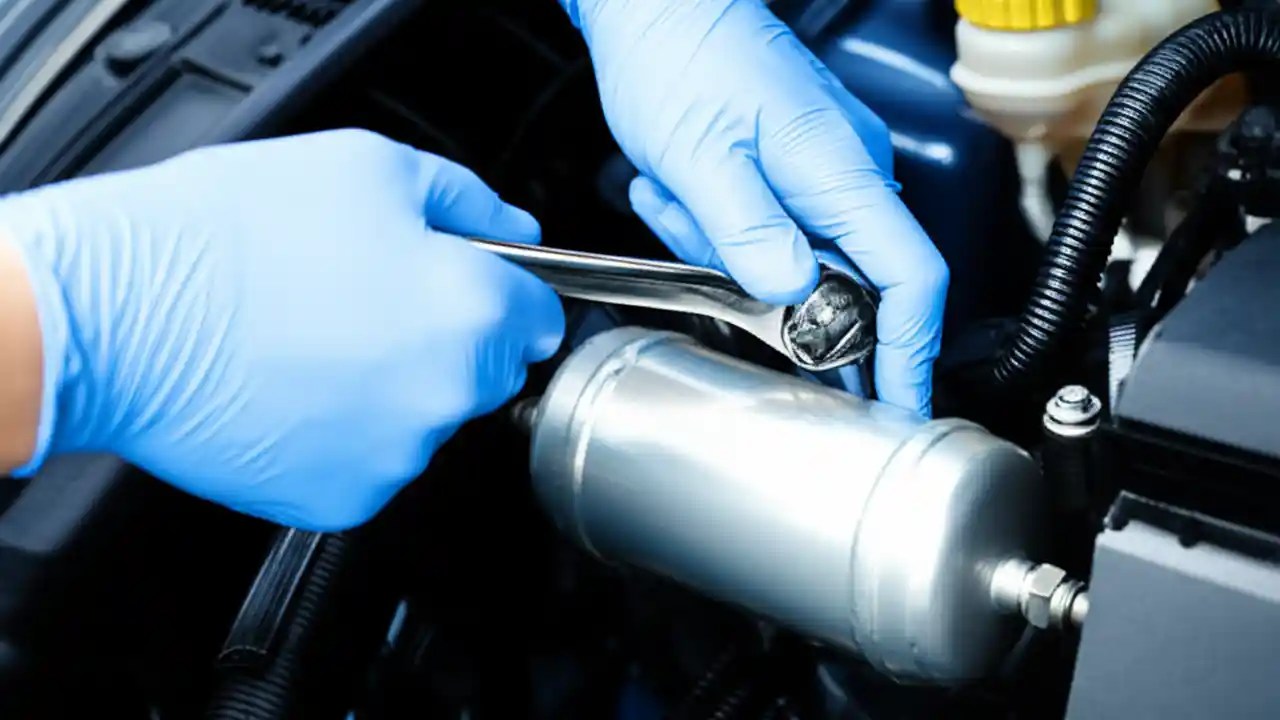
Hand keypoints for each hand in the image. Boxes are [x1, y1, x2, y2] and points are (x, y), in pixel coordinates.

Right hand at [0, 129, 563, 529]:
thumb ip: (467, 199)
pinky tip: (294, 385)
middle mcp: (447, 394)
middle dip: (448, 338)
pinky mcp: (344, 499)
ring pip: (424, 417)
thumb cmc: (230, 234)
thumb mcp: (369, 165)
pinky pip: (372, 461)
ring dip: (392, 386)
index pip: (538, 317)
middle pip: (485, 371)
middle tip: (369, 298)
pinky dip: (346, 432)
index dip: (511, 295)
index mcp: (471, 310)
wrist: (116, 314)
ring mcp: (396, 455)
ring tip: (316, 337)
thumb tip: (514, 227)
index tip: (484, 291)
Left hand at [562, 0, 946, 415]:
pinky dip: (721, 227)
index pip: (911, 278)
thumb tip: (792, 293)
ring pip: (794, 262)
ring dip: (725, 249)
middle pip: (844, 282)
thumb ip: (748, 233)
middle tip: (699, 238)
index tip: (897, 404)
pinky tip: (684, 188)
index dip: (908, 351)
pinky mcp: (795, 171)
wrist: (655, 7)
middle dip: (762, 288)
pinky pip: (772, 232)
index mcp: (842, 169)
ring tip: (678, 193)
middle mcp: (849, 171)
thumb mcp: (698, 156)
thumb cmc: (678, 55)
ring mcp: (825, 170)